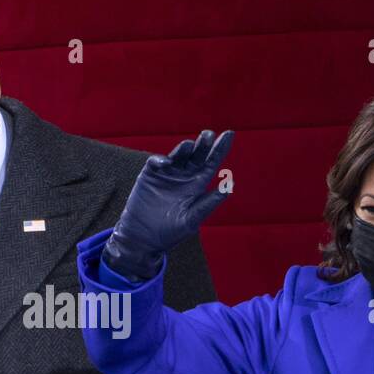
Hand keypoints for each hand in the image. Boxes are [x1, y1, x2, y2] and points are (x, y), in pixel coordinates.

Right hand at [102, 129, 233, 281]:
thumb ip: (208, 203)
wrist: (143, 238)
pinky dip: (160, 160)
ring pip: (178, 155)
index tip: (229, 134)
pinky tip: (166, 163)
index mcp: (198, 184)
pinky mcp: (150, 175)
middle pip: (197, 155)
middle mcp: (184, 175)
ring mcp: (167, 174)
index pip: (212, 162)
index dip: (220, 148)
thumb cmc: (171, 232)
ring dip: (183, 148)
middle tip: (208, 135)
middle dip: (203, 144)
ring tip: (189, 145)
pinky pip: (156, 162)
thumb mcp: (192, 219)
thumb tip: (230, 185)